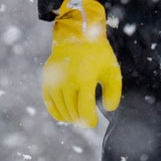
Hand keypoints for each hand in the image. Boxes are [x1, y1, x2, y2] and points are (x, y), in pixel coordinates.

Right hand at [43, 0, 122, 126]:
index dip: (89, 120)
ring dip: (69, 117)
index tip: (93, 123)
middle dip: (80, 120)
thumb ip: (114, 91)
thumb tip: (109, 108)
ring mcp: (54, 81)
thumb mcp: (112, 70)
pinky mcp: (46, 81)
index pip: (84, 109)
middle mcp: (67, 81)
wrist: (76, 37)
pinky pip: (49, 102)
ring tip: (78, 119)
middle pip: (72, 111)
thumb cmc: (98, 55)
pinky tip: (65, 117)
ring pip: (61, 108)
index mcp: (84, 79)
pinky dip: (56, 112)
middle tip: (87, 122)